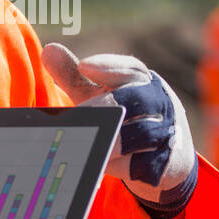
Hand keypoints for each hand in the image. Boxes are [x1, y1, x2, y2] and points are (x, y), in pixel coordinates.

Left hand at [42, 43, 198, 216]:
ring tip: (85, 143)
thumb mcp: (101, 99)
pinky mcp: (166, 163)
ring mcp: (167, 132)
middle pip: (135, 98)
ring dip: (113, 138)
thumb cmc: (128, 120)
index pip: (130, 69)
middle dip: (105, 104)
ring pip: (142, 132)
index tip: (83, 65)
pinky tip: (100, 166)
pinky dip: (123, 167)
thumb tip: (48, 51)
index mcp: (144, 83)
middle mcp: (160, 103)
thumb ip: (76, 78)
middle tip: (78, 114)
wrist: (169, 161)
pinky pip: (146, 164)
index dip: (108, 66)